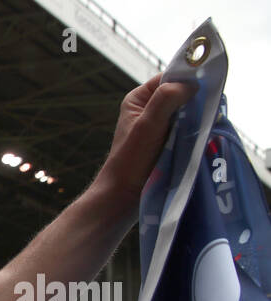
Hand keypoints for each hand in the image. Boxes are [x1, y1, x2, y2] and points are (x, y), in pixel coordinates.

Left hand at [95, 74, 195, 214]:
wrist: (122, 195)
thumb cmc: (131, 160)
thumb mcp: (148, 123)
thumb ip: (166, 98)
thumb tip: (191, 84)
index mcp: (138, 98)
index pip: (170, 77)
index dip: (188, 80)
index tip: (205, 89)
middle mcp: (147, 108)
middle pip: (180, 94)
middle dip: (194, 101)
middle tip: (205, 112)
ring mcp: (156, 125)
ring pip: (185, 112)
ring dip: (195, 118)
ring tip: (200, 127)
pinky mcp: (164, 141)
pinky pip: (185, 129)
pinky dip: (193, 131)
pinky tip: (198, 138)